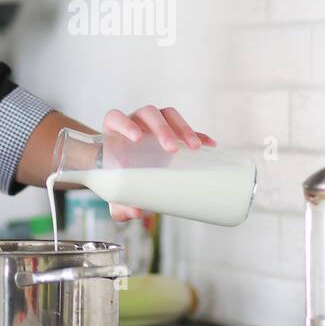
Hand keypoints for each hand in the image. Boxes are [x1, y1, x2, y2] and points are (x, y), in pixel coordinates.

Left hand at [100, 105, 215, 221]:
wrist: (126, 172)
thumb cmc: (117, 177)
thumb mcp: (116, 191)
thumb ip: (120, 203)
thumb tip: (136, 212)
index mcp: (114, 132)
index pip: (115, 118)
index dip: (125, 124)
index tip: (137, 138)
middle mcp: (135, 122)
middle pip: (148, 113)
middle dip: (161, 129)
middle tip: (171, 148)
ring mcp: (155, 124)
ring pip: (168, 115)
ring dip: (182, 128)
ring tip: (194, 147)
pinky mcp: (173, 131)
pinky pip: (188, 128)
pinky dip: (199, 135)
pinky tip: (209, 145)